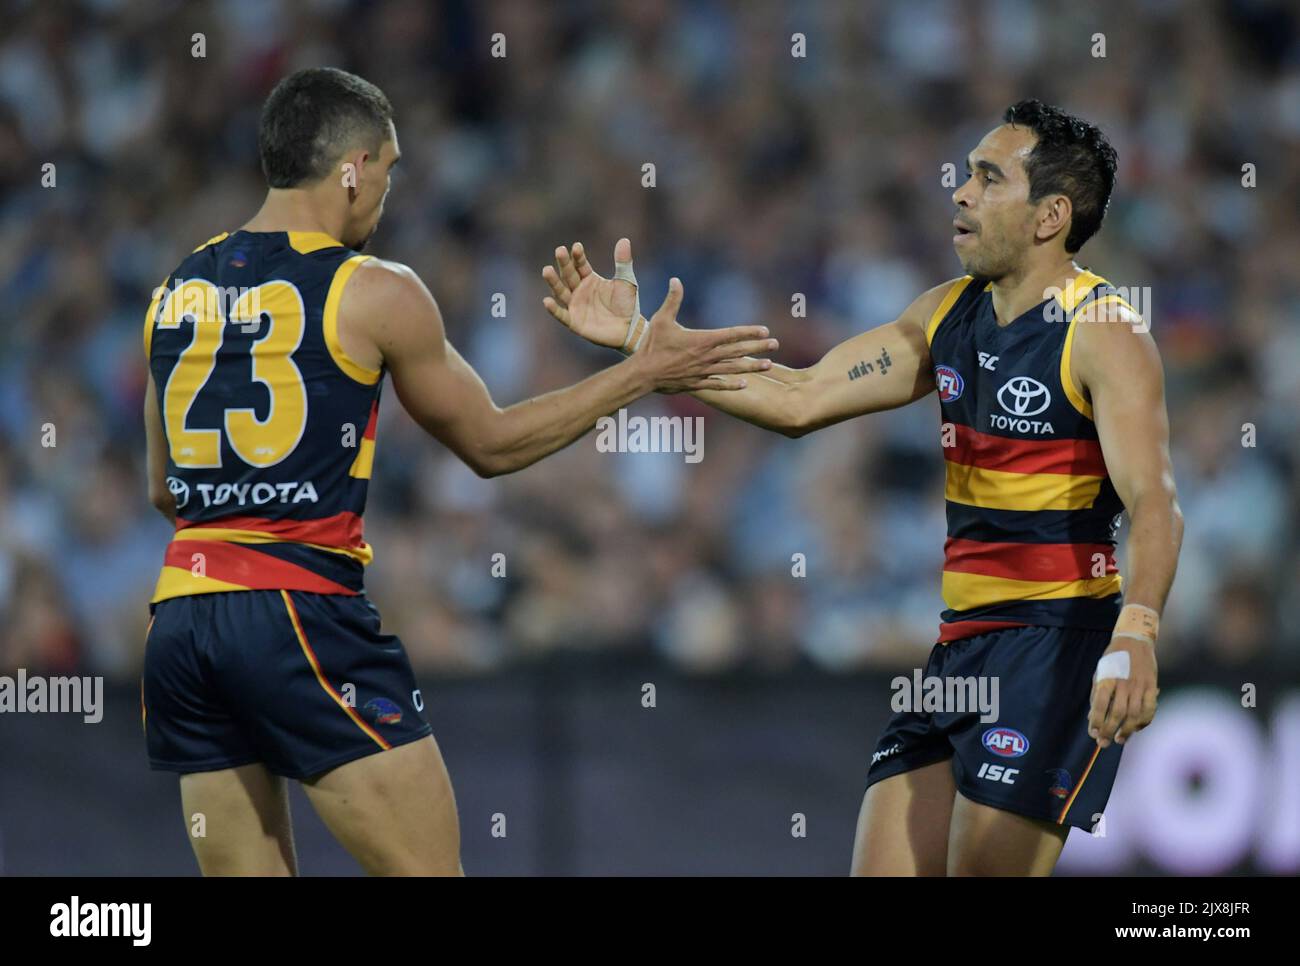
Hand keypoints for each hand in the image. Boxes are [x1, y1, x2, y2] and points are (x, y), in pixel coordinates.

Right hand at [543, 238, 639, 348]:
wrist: (630, 329)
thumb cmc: (627, 305)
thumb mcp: (626, 281)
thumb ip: (623, 262)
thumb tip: (624, 240)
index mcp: (590, 279)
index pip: (580, 265)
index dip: (578, 256)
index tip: (576, 247)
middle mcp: (579, 291)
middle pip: (568, 275)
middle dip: (564, 263)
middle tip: (560, 250)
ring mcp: (575, 306)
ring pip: (561, 292)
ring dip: (554, 282)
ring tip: (547, 270)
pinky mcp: (575, 322)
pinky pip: (562, 315)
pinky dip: (554, 310)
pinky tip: (546, 301)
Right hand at [631, 276, 776, 392]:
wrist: (643, 374)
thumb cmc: (652, 345)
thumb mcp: (661, 319)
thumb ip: (672, 300)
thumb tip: (675, 280)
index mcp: (702, 340)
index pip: (732, 335)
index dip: (749, 332)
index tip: (765, 330)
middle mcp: (707, 356)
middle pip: (738, 351)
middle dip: (758, 347)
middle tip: (775, 345)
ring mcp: (703, 371)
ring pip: (733, 369)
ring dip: (751, 367)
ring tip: (768, 365)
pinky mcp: (697, 383)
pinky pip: (718, 385)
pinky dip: (732, 385)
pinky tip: (744, 384)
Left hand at [1087, 636, 1158, 747]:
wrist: (1134, 640)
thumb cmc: (1113, 659)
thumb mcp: (1099, 672)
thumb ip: (1096, 694)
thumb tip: (1092, 718)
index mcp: (1107, 678)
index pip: (1099, 703)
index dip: (1096, 720)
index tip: (1093, 733)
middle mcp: (1124, 683)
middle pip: (1117, 713)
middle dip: (1109, 730)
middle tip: (1103, 743)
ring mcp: (1140, 685)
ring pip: (1134, 714)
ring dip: (1127, 730)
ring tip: (1119, 740)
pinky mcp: (1152, 687)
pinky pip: (1150, 709)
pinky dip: (1144, 721)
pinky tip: (1136, 728)